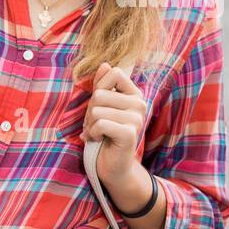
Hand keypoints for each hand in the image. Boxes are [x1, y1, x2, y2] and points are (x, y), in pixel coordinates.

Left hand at [84, 61, 146, 189]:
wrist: (112, 164)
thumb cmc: (104, 133)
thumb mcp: (101, 106)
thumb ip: (103, 85)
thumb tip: (105, 64)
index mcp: (134, 94)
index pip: (114, 73)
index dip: (99, 88)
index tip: (99, 105)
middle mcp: (139, 104)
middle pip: (100, 93)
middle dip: (89, 111)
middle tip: (95, 124)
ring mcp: (137, 119)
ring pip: (96, 110)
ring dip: (90, 124)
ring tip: (97, 133)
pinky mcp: (130, 133)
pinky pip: (100, 124)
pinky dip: (93, 133)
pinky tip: (100, 139)